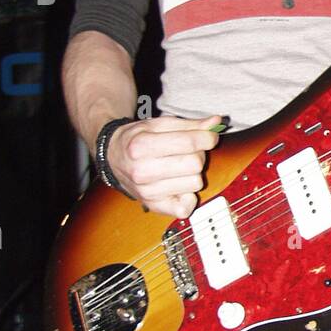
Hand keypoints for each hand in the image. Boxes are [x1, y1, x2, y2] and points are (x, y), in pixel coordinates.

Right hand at [106, 114, 224, 218]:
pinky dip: (189, 197)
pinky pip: (185, 208)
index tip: (210, 136)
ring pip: (195, 183)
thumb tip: (216, 122)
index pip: (188, 143)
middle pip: (195, 164)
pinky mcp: (153, 206)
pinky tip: (181, 185)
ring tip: (182, 166)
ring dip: (194, 173)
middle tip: (190, 151)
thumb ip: (189, 124)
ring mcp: (147, 192)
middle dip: (199, 154)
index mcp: (140, 146)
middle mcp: (141, 171)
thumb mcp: (158, 125)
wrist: (114, 157)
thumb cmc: (137, 139)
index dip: (207, 137)